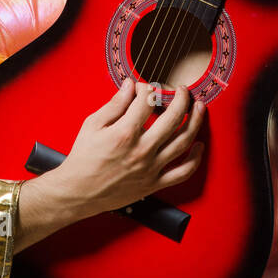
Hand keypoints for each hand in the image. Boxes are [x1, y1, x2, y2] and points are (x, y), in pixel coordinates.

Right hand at [53, 78, 205, 218]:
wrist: (78, 192)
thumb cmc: (83, 158)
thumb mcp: (92, 125)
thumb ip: (114, 104)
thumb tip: (130, 85)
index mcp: (125, 133)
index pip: (147, 102)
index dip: (148, 88)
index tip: (145, 86)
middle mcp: (142, 150)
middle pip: (173, 118)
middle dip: (181, 99)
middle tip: (182, 90)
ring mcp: (150, 168)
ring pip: (183, 142)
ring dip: (195, 122)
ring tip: (199, 108)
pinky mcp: (154, 184)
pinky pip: (182, 172)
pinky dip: (195, 159)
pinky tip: (199, 145)